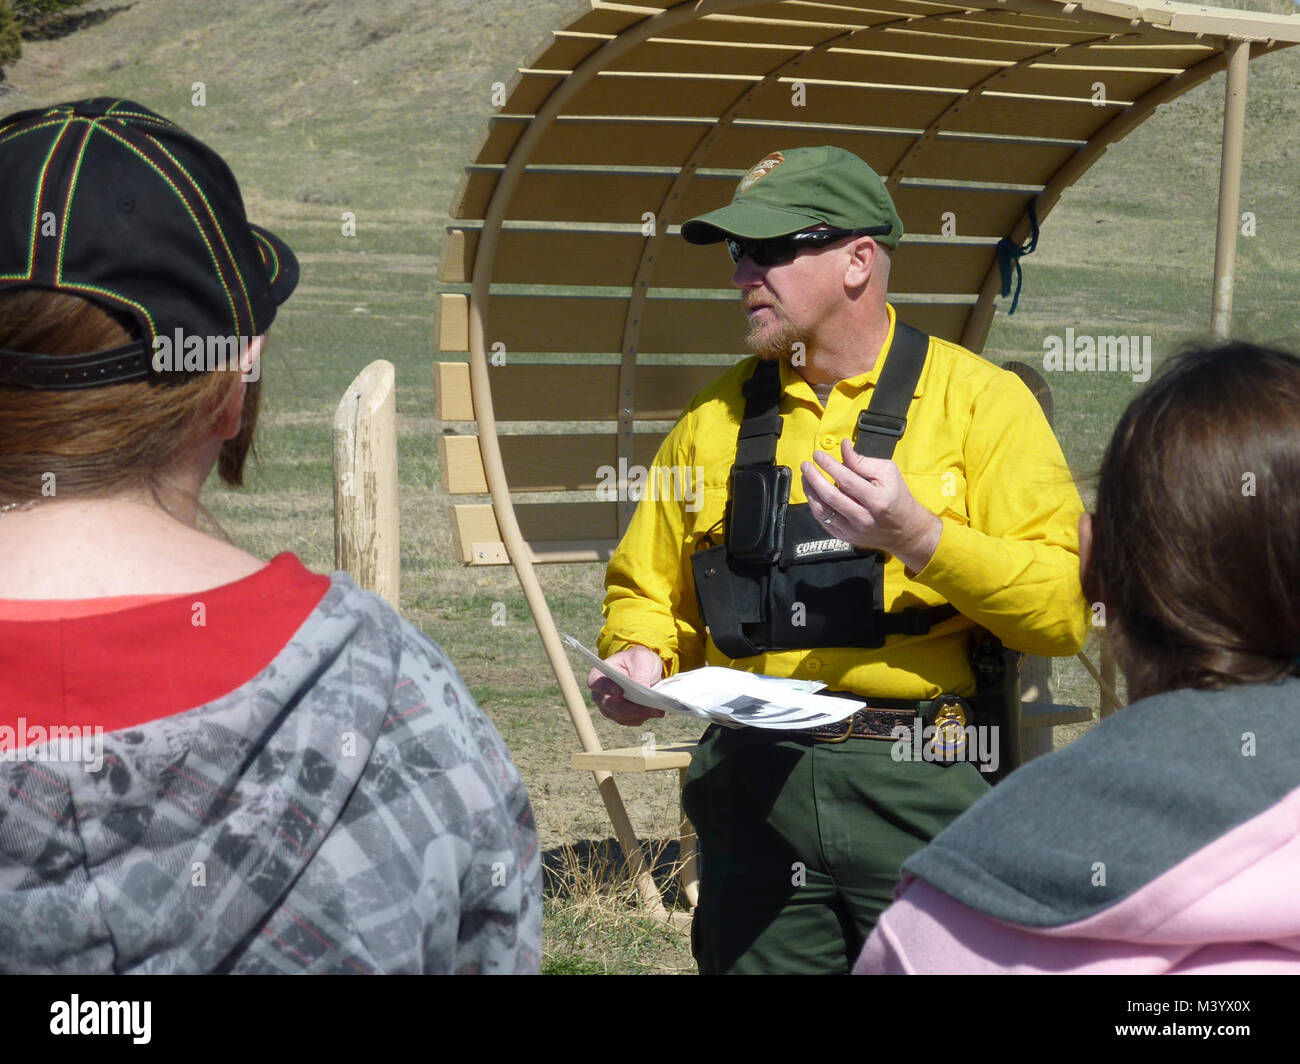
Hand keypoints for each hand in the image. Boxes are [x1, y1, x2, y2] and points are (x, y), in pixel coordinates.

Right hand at [586, 645, 665, 726]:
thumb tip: (642, 688)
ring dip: (641, 714)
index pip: (597, 684)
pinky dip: (644, 717)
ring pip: (622, 716)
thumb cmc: (637, 660)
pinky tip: (656, 712)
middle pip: (610, 705)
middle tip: (649, 707)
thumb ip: (640, 672)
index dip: (606, 688)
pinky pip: (632, 720)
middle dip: (631, 708)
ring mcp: (609, 708)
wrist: (643, 669)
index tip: (620, 691)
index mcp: (598, 675)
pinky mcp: (622, 716)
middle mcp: (600, 695)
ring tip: (658, 710)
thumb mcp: (641, 659)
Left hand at [799, 438, 942, 571]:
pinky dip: (815, 505)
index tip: (818, 455)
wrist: (905, 531)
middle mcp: (864, 518)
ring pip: (823, 511)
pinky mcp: (845, 537)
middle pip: (830, 496)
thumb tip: (843, 446)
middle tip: (806, 465)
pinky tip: (813, 493)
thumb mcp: (888, 473)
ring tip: (806, 477)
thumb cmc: (897, 498)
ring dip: (810, 492)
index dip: (829, 466)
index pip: (846, 480)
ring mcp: (853, 530)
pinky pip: (823, 521)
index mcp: (877, 500)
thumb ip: (862, 461)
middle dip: (814, 478)